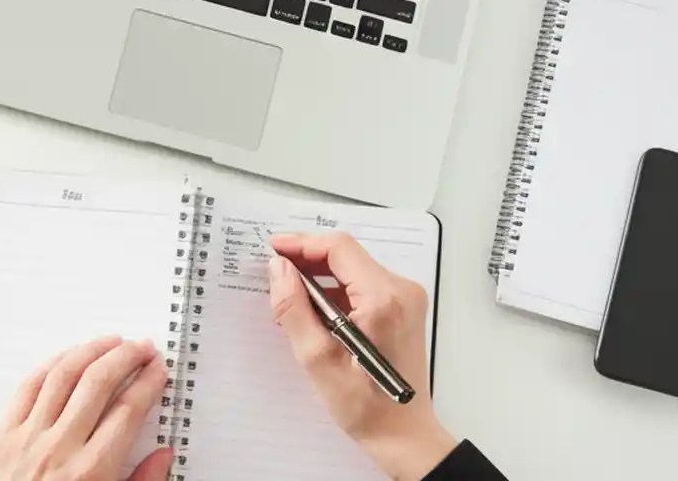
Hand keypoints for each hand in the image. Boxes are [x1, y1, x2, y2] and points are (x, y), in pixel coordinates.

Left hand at [0, 336, 173, 480]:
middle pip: (99, 383)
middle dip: (126, 357)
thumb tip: (162, 457)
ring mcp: (27, 439)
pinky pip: (27, 387)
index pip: (128, 411)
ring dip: (91, 351)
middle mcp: (59, 449)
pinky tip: (67, 356)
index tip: (158, 370)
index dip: (148, 383)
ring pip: (63, 375)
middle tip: (142, 348)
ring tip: (111, 342)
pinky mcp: (2, 436)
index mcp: (91, 474)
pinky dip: (50, 365)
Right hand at [268, 233, 455, 480]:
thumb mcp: (318, 359)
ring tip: (290, 300)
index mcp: (384, 298)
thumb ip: (294, 308)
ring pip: (352, 269)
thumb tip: (278, 269)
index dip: (301, 243)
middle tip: (274, 277)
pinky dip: (334, 292)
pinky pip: (361, 285)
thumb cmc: (366, 406)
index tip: (272, 248)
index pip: (338, 248)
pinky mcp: (402, 308)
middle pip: (346, 255)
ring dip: (319, 278)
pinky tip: (314, 312)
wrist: (404, 434)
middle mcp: (401, 290)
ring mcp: (405, 298)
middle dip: (307, 261)